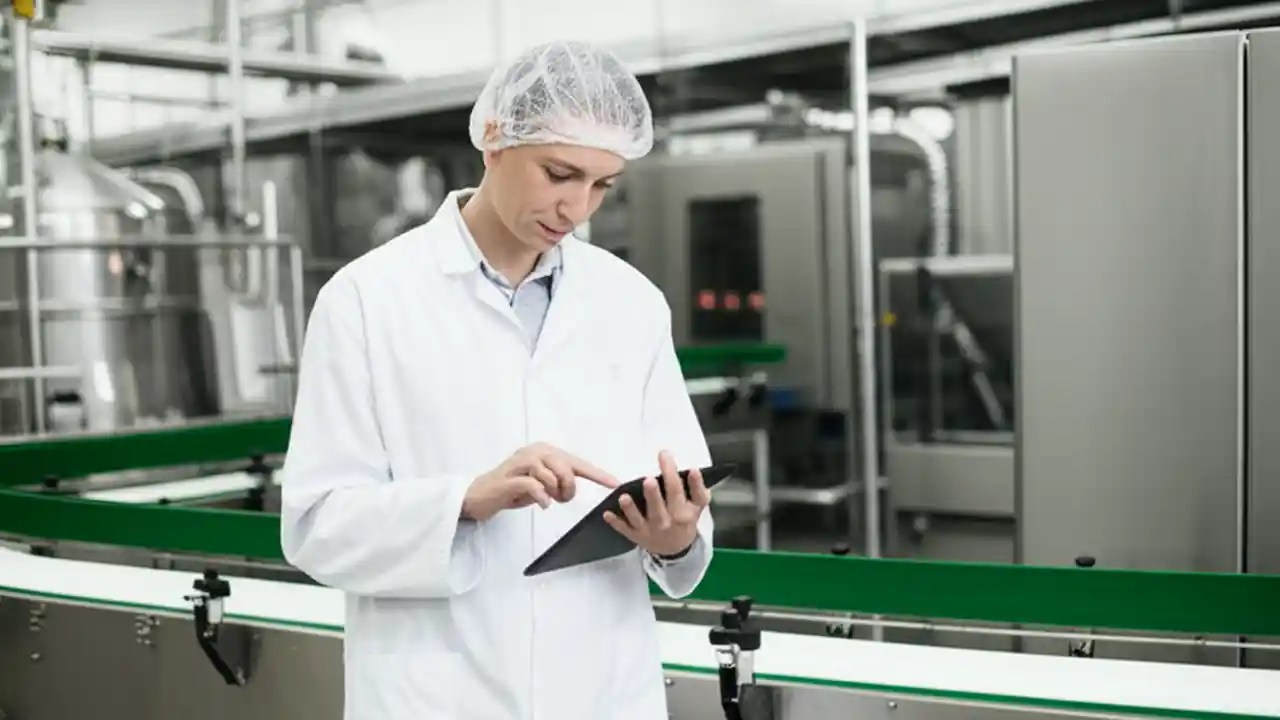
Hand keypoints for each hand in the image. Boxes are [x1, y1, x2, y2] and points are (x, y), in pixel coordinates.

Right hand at [462, 443, 617, 521]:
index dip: (597, 474)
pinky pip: (535, 486)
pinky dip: (542, 498)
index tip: (615, 483)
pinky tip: (543, 505)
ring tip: (547, 500)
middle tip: (559, 498)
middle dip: (568, 489)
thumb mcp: (540, 485)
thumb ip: (557, 481)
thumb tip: (573, 487)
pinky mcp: (510, 477)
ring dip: (554, 494)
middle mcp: (535, 452)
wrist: (479, 496)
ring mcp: (521, 462)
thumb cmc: (511, 490)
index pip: (577, 463)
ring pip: (553, 476)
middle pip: (567, 469)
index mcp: (545, 451)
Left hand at [603, 451, 710, 557]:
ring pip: (639, 519)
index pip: (678, 490)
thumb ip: (697, 489)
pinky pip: (624, 529)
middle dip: (653, 494)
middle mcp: (666, 521)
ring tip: (624, 497)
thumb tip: (694, 470)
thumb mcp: (697, 506)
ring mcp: (649, 530)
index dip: (672, 473)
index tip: (665, 454)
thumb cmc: (685, 519)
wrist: (676, 549)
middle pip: (659, 506)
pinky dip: (615, 522)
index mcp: (682, 512)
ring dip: (630, 509)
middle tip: (648, 480)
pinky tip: (607, 514)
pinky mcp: (636, 535)